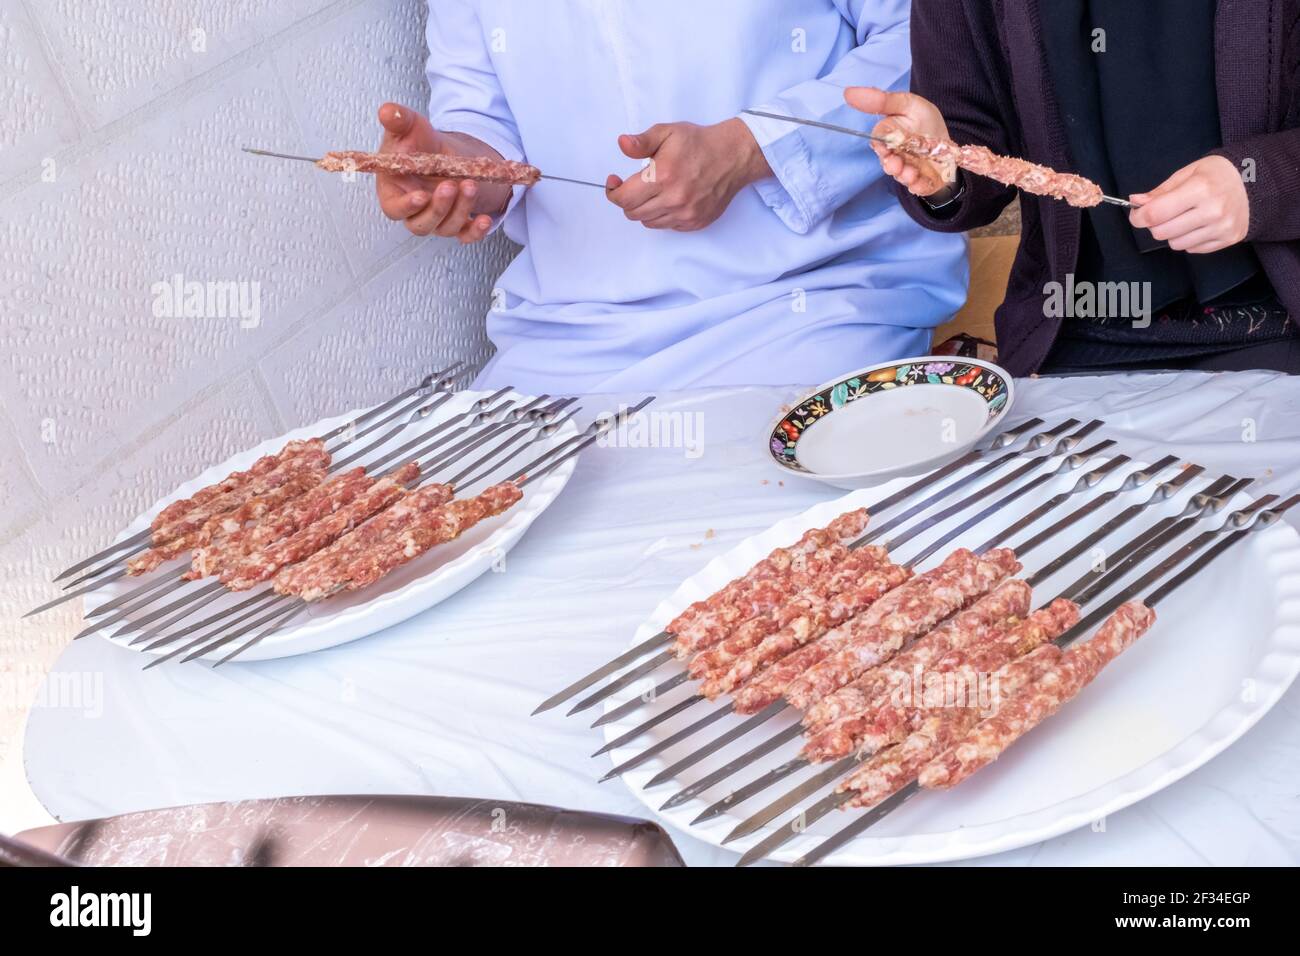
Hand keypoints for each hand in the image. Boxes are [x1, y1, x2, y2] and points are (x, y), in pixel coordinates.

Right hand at [373, 102, 508, 242]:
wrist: (444, 152)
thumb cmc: (420, 143)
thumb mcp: (409, 127)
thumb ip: (397, 120)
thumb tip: (388, 111)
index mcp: (394, 191)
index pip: (394, 209)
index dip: (406, 206)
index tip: (421, 196)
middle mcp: (414, 211)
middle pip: (421, 223)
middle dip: (438, 207)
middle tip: (450, 185)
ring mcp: (437, 220)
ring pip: (446, 228)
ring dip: (460, 210)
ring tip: (470, 185)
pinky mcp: (458, 224)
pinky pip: (466, 235)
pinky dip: (476, 231)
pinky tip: (484, 220)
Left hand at [605, 119, 771, 230]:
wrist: (733, 157)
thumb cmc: (700, 144)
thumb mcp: (667, 132)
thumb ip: (641, 141)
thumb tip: (622, 144)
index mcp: (662, 177)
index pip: (624, 198)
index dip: (613, 192)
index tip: (614, 182)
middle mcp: (673, 199)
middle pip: (633, 213)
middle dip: (627, 200)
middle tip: (632, 186)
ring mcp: (685, 214)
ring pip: (648, 222)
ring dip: (644, 209)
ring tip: (652, 191)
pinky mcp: (694, 222)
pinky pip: (667, 226)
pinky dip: (662, 215)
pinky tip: (668, 199)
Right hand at [844, 86, 953, 197]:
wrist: (950, 143)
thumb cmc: (925, 123)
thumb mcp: (908, 104)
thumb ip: (882, 101)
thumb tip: (848, 92)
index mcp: (889, 138)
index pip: (879, 142)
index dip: (881, 146)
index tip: (884, 146)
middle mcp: (896, 156)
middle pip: (888, 162)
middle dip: (891, 164)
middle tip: (896, 162)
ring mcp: (908, 170)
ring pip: (901, 176)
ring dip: (904, 175)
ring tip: (911, 173)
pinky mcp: (922, 181)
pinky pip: (918, 186)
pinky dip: (918, 186)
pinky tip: (921, 182)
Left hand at [1128, 156, 1249, 253]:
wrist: (1257, 182)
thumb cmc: (1218, 174)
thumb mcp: (1188, 173)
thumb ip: (1161, 191)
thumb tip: (1135, 201)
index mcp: (1200, 189)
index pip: (1156, 213)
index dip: (1139, 216)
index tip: (1137, 214)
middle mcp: (1213, 211)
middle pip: (1162, 232)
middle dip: (1156, 224)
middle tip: (1163, 214)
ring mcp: (1222, 227)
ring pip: (1175, 244)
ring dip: (1173, 233)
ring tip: (1185, 217)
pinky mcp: (1228, 239)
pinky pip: (1192, 249)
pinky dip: (1189, 239)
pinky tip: (1199, 224)